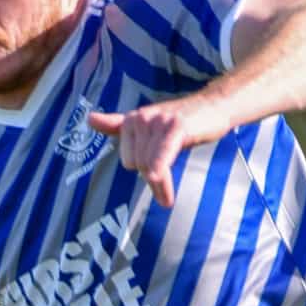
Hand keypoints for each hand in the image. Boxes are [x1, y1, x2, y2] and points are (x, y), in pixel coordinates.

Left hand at [87, 99, 228, 209]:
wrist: (216, 106)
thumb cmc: (181, 120)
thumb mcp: (147, 122)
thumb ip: (117, 124)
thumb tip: (89, 119)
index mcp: (132, 120)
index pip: (127, 160)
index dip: (143, 169)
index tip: (157, 172)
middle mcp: (141, 119)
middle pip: (136, 165)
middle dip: (152, 174)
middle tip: (169, 172)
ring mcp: (158, 122)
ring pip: (147, 167)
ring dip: (160, 186)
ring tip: (167, 194)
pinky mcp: (175, 128)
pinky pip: (159, 164)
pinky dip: (162, 184)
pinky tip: (166, 199)